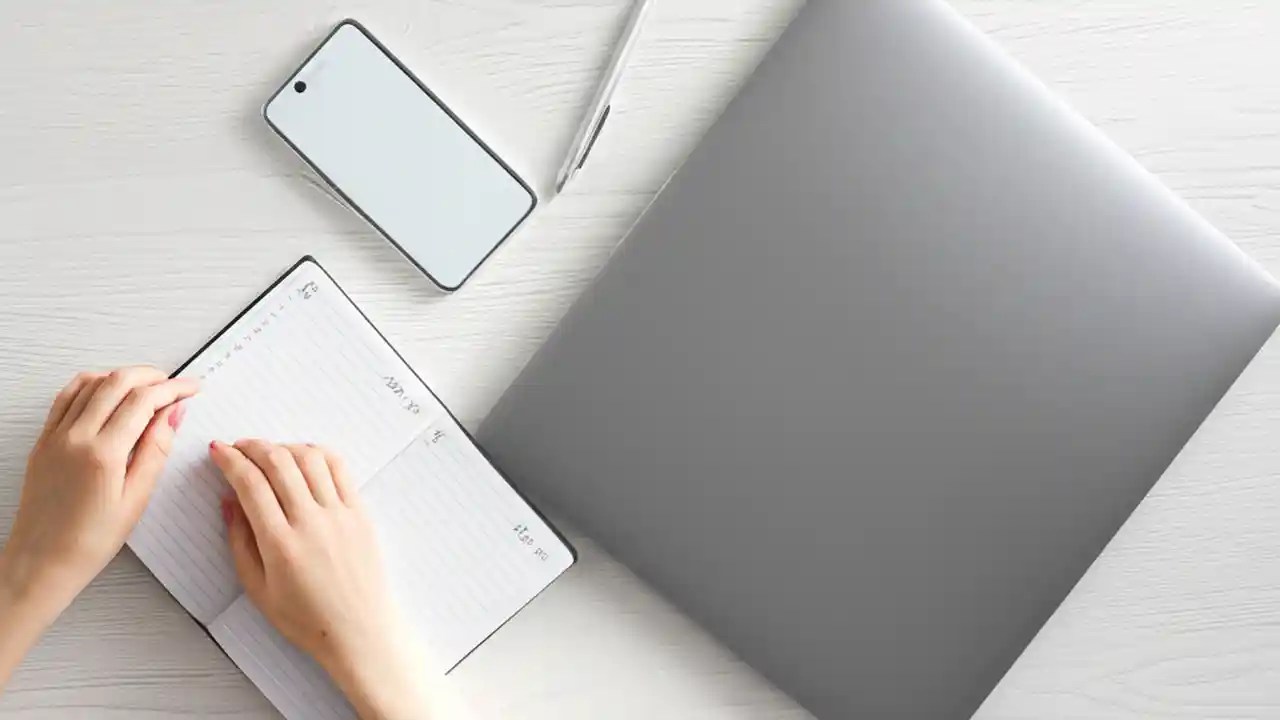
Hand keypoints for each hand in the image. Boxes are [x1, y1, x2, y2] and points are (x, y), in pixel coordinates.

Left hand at [1, 367, 195, 689]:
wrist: (42, 560)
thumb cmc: (90, 540)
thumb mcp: (137, 498)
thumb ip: (156, 450)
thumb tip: (173, 414)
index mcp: (102, 453)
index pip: (143, 401)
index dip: (173, 388)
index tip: (192, 387)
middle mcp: (75, 437)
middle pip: (118, 382)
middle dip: (152, 376)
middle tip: (174, 385)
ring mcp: (55, 435)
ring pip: (91, 382)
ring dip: (123, 377)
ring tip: (146, 388)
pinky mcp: (43, 439)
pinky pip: (66, 396)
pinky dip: (91, 384)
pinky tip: (107, 390)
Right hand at [212, 439, 434, 719]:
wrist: (358, 631)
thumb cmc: (307, 619)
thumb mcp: (257, 589)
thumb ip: (239, 541)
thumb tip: (228, 500)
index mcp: (280, 544)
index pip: (250, 484)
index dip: (230, 460)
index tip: (217, 451)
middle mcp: (311, 522)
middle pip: (278, 462)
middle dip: (252, 446)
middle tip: (238, 446)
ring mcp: (340, 514)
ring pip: (310, 458)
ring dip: (284, 446)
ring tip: (269, 452)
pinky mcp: (361, 512)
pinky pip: (340, 468)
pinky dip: (318, 453)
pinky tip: (304, 456)